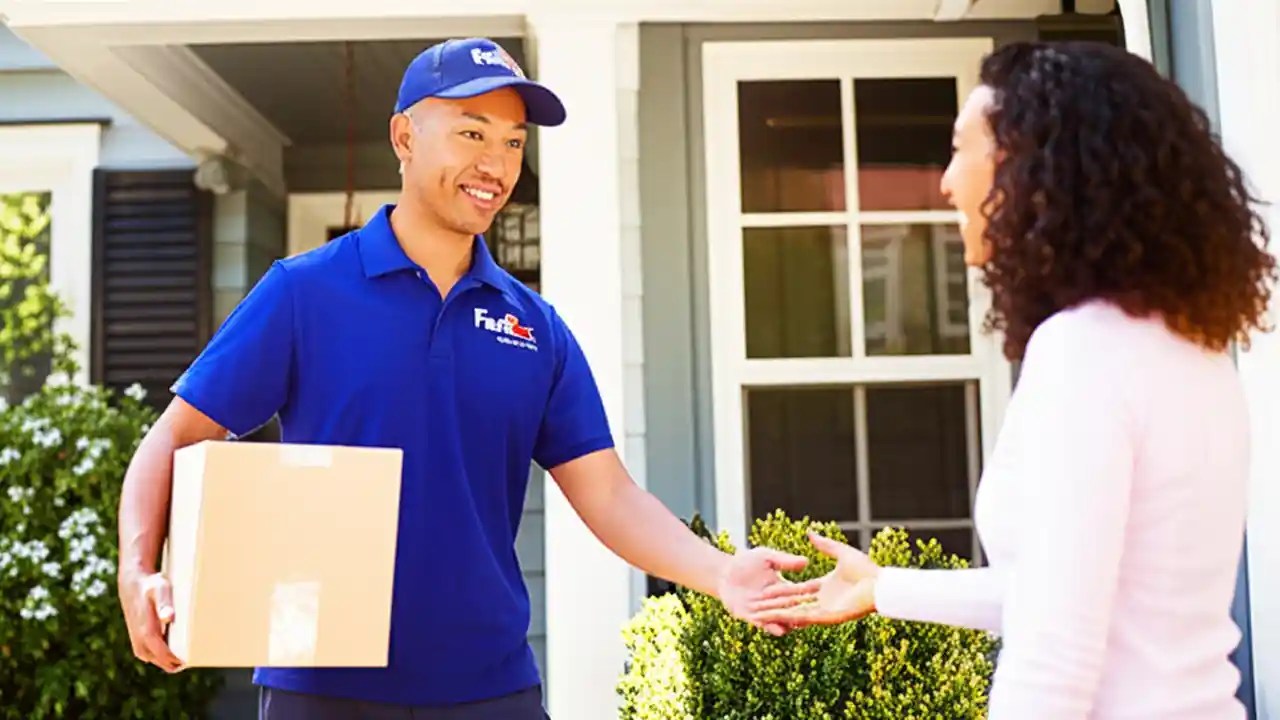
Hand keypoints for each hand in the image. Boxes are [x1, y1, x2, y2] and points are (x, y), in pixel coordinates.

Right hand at [119, 569, 182, 671]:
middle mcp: (140, 639)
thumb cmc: (151, 586)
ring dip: (165, 662)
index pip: (162, 654)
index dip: (174, 660)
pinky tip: (170, 654)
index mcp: (147, 631)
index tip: (187, 662)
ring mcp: (137, 639)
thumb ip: (165, 603)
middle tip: (188, 662)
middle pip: (158, 660)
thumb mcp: (161, 589)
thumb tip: (168, 617)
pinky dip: (158, 656)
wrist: (133, 584)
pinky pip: (148, 653)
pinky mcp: (137, 638)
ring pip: (152, 658)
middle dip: (172, 664)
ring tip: (181, 662)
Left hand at [716, 546, 812, 636]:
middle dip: (804, 610)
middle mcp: (777, 602)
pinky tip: (780, 628)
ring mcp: (765, 611)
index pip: (800, 591)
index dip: (810, 592)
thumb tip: (806, 561)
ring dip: (790, 621)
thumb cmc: (746, 561)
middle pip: (793, 608)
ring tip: (800, 623)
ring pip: (782, 619)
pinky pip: (765, 625)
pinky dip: (773, 627)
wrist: (723, 573)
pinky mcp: (753, 618)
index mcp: (784, 588)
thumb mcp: (766, 557)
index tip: (822, 591)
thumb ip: (784, 560)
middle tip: (817, 614)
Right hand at [748, 533, 881, 626]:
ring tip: (758, 614)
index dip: (780, 589)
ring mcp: (824, 610)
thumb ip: (825, 545)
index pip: (796, 589)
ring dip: (777, 613)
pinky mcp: (828, 617)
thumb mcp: (841, 552)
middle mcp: (821, 600)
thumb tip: (810, 534)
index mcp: (823, 587)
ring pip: (794, 612)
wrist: (880, 585)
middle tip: (753, 603)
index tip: (763, 588)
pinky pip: (804, 618)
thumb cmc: (866, 569)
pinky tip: (775, 616)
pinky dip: (789, 618)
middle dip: (773, 604)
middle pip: (792, 602)